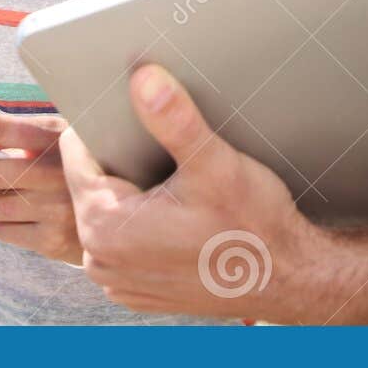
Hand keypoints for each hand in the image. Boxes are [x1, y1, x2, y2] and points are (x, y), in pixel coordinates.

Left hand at [0, 113, 80, 263]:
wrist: (138, 214)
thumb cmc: (88, 167)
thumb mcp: (66, 139)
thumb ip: (22, 139)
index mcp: (53, 135)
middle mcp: (53, 170)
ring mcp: (54, 208)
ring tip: (20, 194)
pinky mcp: (53, 241)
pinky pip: (3, 231)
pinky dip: (6, 224)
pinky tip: (33, 216)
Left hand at [60, 64, 314, 320]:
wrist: (289, 280)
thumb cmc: (255, 228)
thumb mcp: (215, 165)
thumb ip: (174, 120)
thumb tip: (144, 78)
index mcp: (105, 227)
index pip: (77, 156)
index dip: (101, 127)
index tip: (128, 110)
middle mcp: (100, 260)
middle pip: (91, 184)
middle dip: (118, 160)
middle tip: (159, 144)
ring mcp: (118, 279)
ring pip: (106, 212)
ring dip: (130, 192)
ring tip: (170, 178)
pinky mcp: (137, 289)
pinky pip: (123, 242)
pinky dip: (141, 224)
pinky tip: (176, 213)